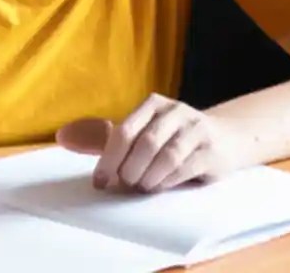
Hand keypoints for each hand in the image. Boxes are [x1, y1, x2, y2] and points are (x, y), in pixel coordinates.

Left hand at [56, 93, 246, 192]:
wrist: (226, 138)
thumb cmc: (173, 138)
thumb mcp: (142, 132)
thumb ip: (106, 138)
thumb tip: (63, 137)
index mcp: (153, 105)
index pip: (125, 131)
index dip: (109, 159)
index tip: (100, 182)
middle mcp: (176, 112)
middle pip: (145, 144)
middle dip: (130, 170)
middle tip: (127, 184)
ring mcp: (196, 130)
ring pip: (166, 156)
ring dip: (149, 178)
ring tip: (143, 186)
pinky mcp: (211, 151)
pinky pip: (185, 168)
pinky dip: (168, 181)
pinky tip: (161, 185)